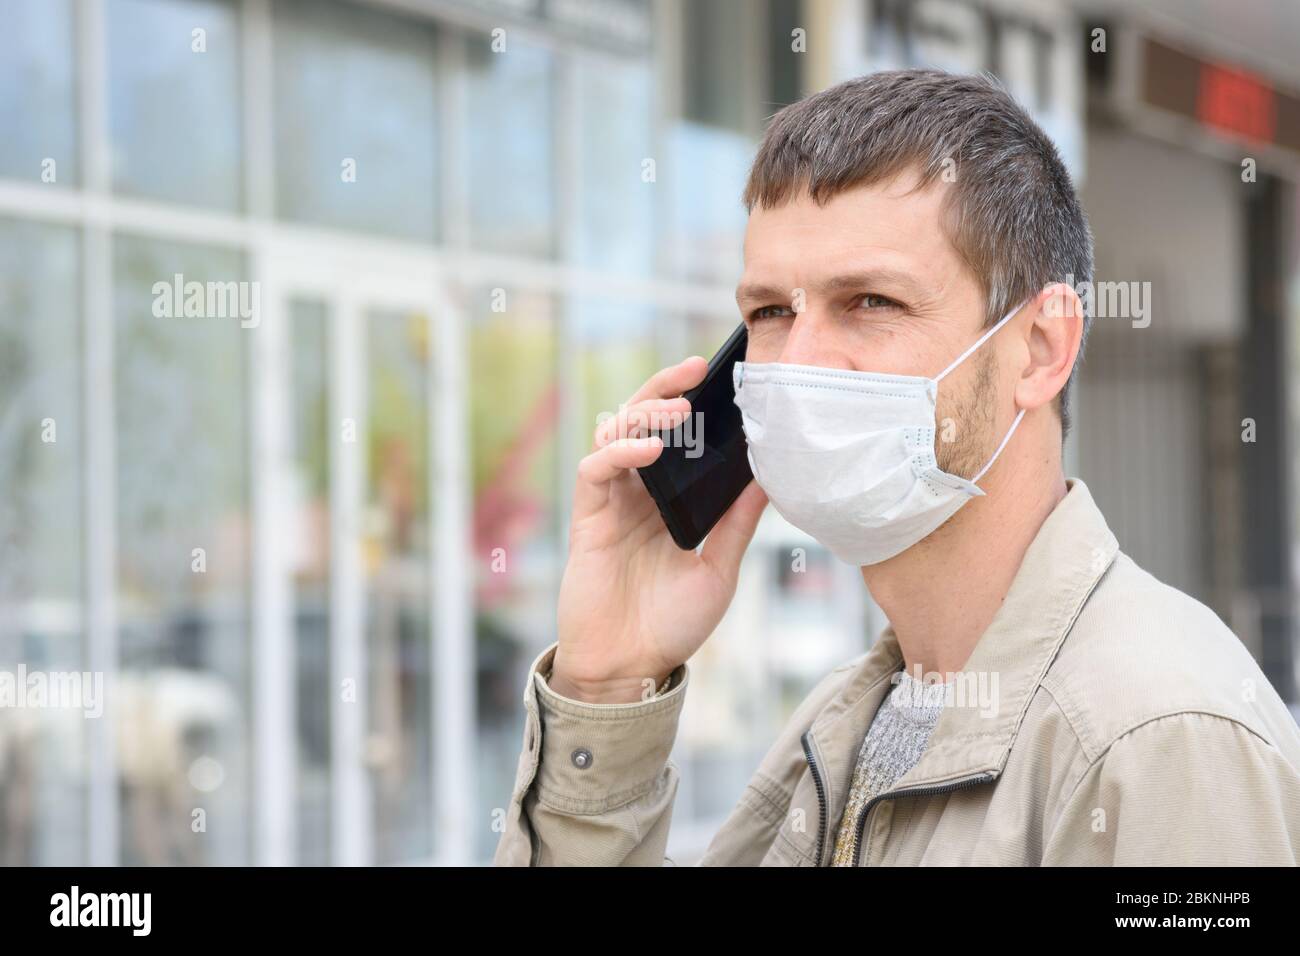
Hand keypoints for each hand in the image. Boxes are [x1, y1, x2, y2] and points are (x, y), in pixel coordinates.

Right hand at [551, 356, 767, 702]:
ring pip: (616, 432)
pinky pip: (596, 469)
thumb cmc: (671, 624)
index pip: (680, 437)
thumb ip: (738, 522)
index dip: (695, 405)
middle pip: (643, 420)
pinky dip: (620, 450)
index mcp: (669, 501)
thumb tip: (771, 478)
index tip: (726, 381)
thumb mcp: (720, 568)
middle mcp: (639, 493)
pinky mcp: (588, 517)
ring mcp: (611, 502)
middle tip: (694, 369)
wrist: (629, 669)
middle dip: (665, 389)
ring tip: (680, 410)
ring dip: (645, 413)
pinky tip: (648, 449)